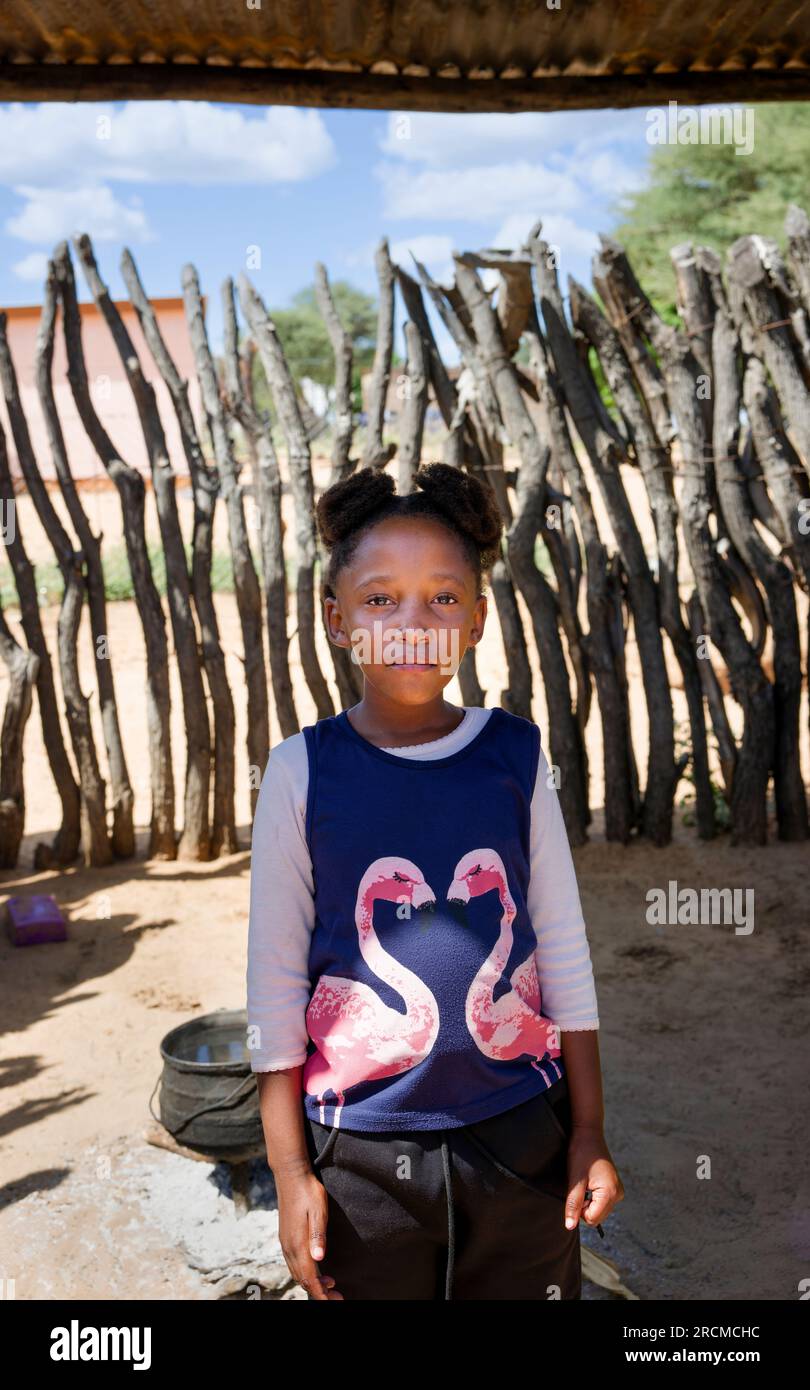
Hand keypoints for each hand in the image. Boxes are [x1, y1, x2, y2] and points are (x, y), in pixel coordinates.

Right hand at [276, 1170, 344, 1299]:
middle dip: (318, 1292)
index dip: (321, 1293)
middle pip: (302, 1279)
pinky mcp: (285, 1236)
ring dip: (312, 1282)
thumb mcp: (318, 1212)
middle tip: (337, 1297)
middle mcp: (289, 1247)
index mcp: (297, 1244)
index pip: (309, 1278)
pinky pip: (294, 1263)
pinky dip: (305, 1272)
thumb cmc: (308, 1192)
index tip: (334, 1301)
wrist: (290, 1175)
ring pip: (297, 1272)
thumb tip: (319, 1260)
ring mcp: (285, 1242)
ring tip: (330, 1285)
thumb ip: (318, 1236)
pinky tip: (316, 1267)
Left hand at [563, 1126, 623, 1231]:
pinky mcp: (615, 1188)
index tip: (577, 1191)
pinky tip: (589, 1181)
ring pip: (598, 1211)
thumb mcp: (574, 1181)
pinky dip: (592, 1197)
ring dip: (588, 1201)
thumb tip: (570, 1227)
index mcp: (610, 1193)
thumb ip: (573, 1205)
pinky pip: (601, 1202)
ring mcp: (618, 1191)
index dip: (579, 1210)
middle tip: (580, 1186)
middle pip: (596, 1217)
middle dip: (584, 1207)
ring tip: (585, 1182)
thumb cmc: (580, 1154)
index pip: (592, 1219)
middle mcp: (618, 1194)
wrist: (588, 1134)